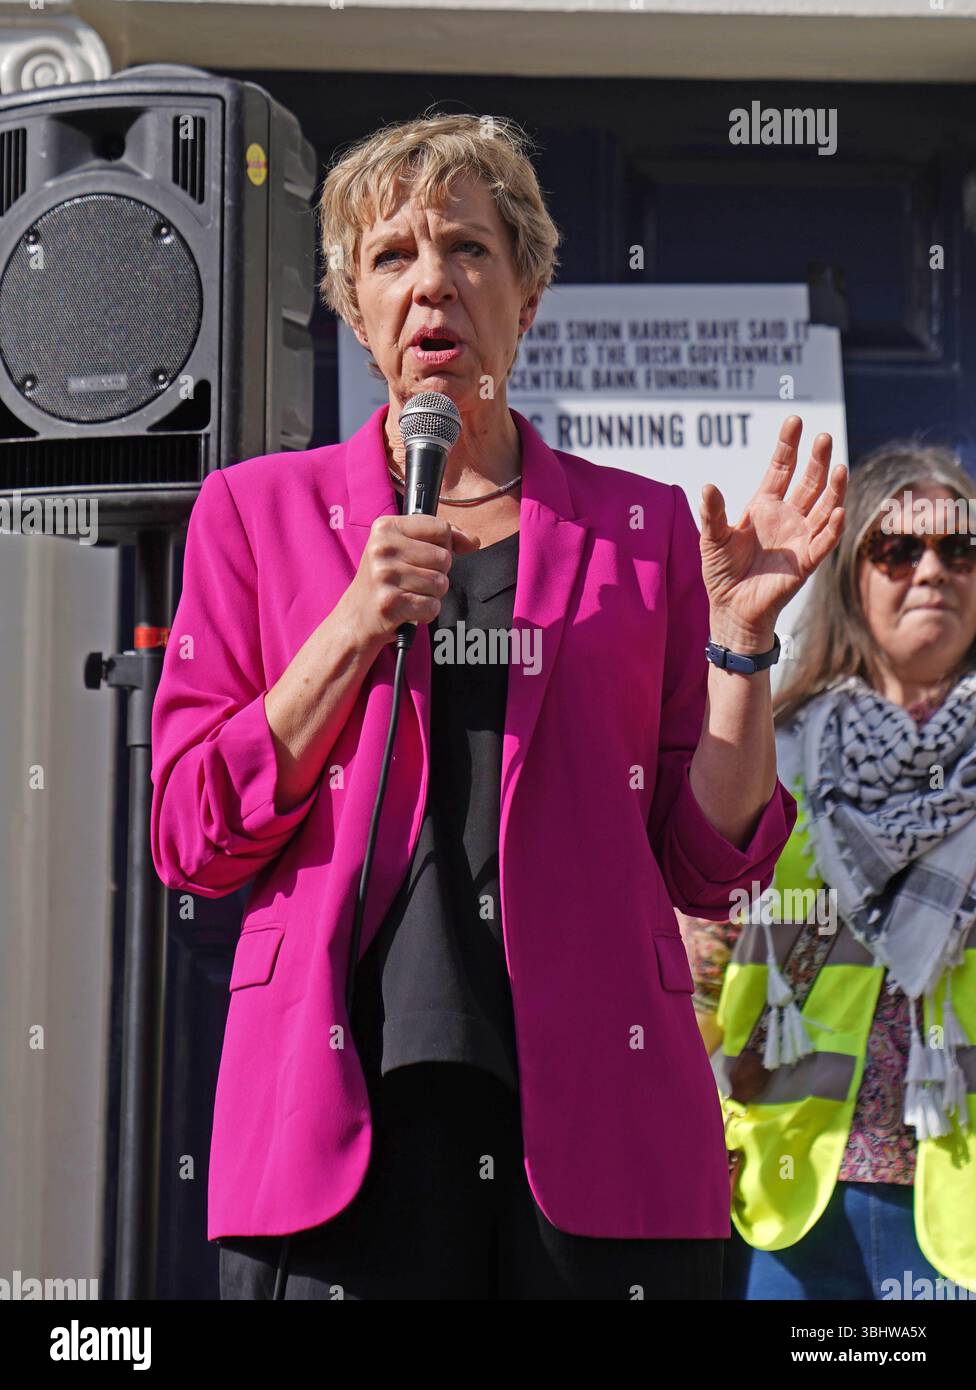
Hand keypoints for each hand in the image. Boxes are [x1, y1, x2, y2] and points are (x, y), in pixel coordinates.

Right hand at [341, 513, 480, 648]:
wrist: (356, 617)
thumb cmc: (386, 580)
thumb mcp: (405, 548)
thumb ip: (441, 539)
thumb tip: (474, 541)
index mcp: (386, 527)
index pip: (441, 528)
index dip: (444, 545)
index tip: (428, 555)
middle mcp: (382, 548)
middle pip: (444, 557)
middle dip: (437, 573)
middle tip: (413, 580)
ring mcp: (385, 576)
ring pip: (441, 583)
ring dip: (432, 594)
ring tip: (410, 594)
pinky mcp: (390, 603)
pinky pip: (432, 606)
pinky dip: (426, 612)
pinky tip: (408, 609)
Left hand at [699, 416, 846, 650]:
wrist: (732, 608)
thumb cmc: (722, 571)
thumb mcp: (712, 539)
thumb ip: (712, 513)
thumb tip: (707, 486)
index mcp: (764, 505)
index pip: (781, 468)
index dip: (788, 445)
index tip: (795, 419)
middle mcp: (788, 517)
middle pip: (808, 482)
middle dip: (817, 460)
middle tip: (823, 437)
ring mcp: (800, 537)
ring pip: (823, 507)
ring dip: (833, 489)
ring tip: (840, 467)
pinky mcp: (806, 562)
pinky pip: (823, 542)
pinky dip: (832, 528)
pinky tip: (838, 511)